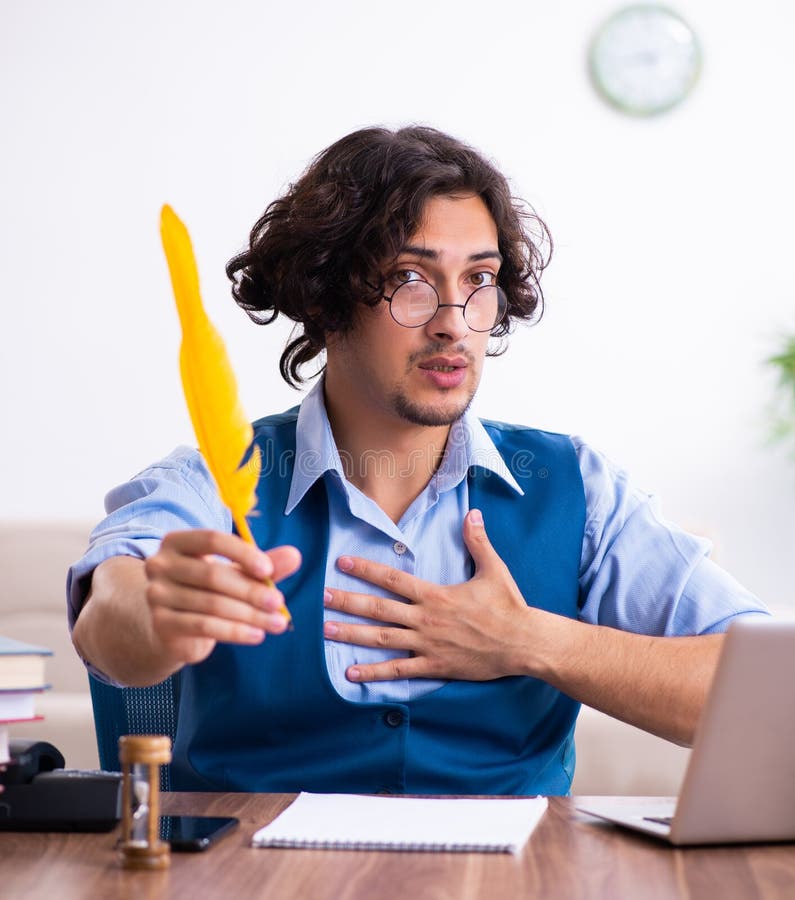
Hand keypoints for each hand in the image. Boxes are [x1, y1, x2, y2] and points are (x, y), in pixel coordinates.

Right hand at [144, 530, 300, 667]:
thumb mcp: (236, 572)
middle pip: (213, 575)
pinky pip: (203, 626)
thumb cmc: (210, 590)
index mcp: (178, 542)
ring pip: (211, 604)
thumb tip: (295, 556)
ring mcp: (157, 594)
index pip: (212, 539)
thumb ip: (263, 564)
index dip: (242, 553)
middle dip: (251, 590)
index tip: (268, 571)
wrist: (176, 628)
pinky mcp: (162, 623)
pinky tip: (257, 635)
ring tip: (277, 623)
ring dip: (250, 615)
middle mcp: (161, 564)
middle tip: (279, 603)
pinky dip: (234, 632)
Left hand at [322, 509, 534, 681]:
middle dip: (348, 602)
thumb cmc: (509, 606)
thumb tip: (472, 513)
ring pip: (381, 639)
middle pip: (378, 609)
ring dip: (352, 634)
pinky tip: (351, 673)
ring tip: (326, 630)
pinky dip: (373, 673)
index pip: (393, 579)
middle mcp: (426, 619)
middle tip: (321, 597)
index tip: (342, 562)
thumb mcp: (494, 569)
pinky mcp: (434, 666)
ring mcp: (427, 645)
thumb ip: (478, 541)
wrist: (524, 643)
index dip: (366, 569)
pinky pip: (399, 671)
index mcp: (436, 595)